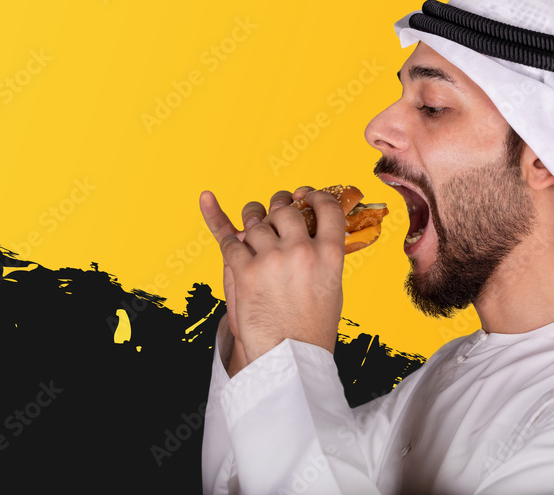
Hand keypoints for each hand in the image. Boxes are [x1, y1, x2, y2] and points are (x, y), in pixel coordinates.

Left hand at [199, 186, 345, 370]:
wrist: (288, 358)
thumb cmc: (311, 327)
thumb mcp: (332, 287)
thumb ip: (323, 256)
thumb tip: (314, 229)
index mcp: (330, 255)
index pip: (328, 208)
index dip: (316, 196)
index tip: (307, 195)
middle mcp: (302, 251)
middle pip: (286, 210)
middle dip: (277, 206)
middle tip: (273, 209)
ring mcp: (272, 259)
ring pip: (256, 222)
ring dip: (251, 222)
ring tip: (252, 226)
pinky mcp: (245, 271)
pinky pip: (230, 241)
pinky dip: (226, 235)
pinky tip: (222, 225)